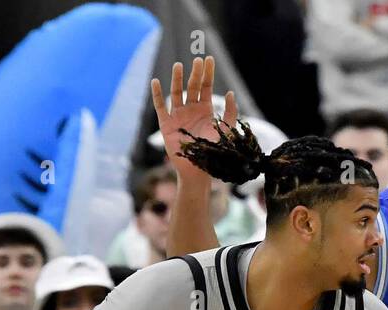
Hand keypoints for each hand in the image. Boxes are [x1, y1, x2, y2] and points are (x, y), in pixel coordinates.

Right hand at [150, 57, 237, 174]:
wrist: (198, 171)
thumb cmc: (214, 154)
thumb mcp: (226, 132)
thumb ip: (231, 113)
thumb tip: (231, 92)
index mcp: (205, 110)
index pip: (206, 87)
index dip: (207, 74)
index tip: (208, 59)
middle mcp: (191, 110)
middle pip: (192, 87)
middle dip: (195, 74)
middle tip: (197, 60)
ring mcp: (178, 115)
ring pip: (176, 93)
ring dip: (177, 79)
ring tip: (179, 66)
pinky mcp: (166, 124)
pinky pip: (160, 107)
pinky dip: (157, 95)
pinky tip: (156, 81)